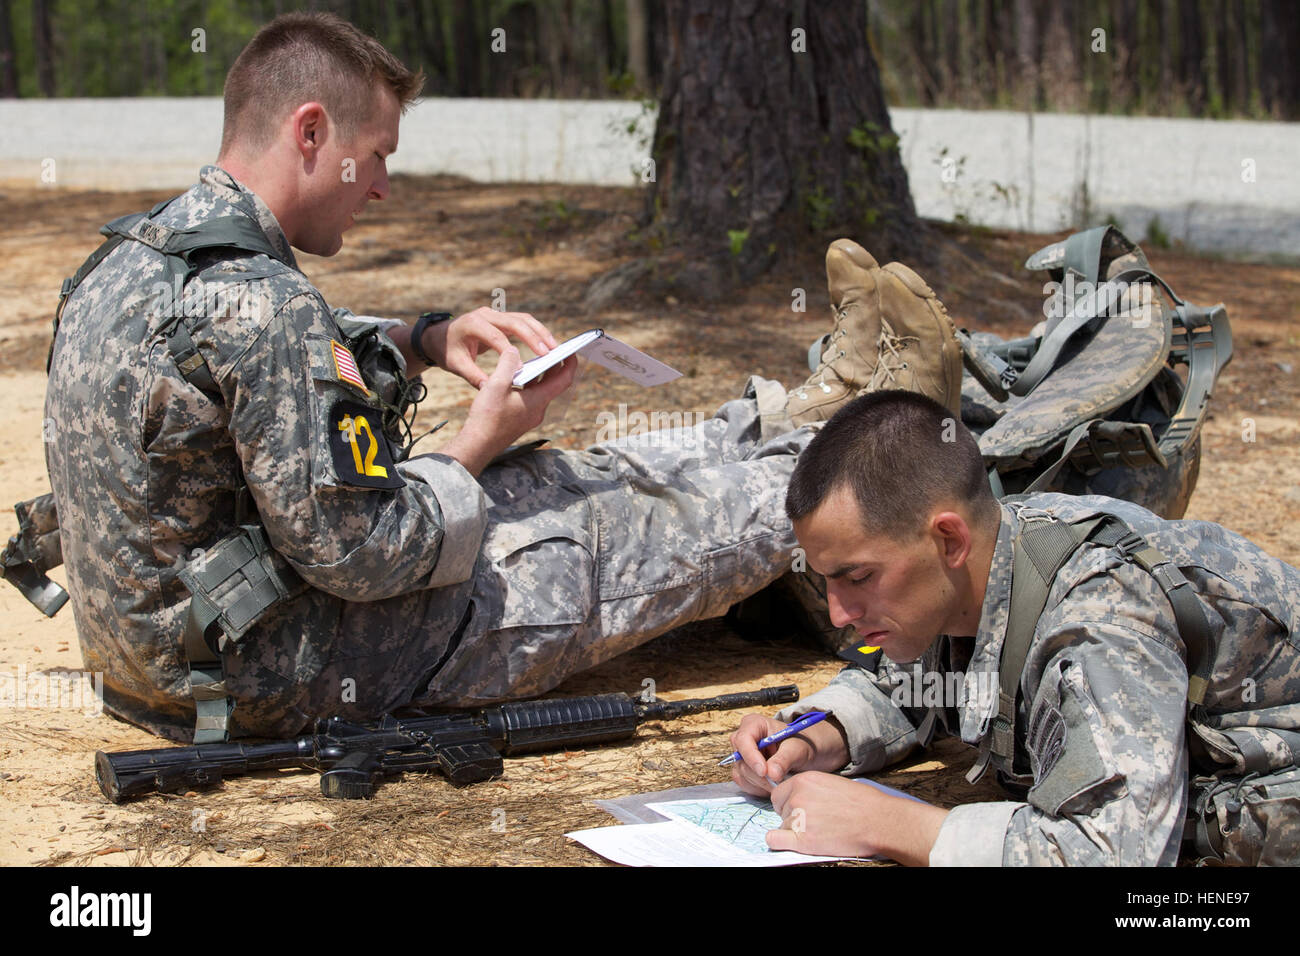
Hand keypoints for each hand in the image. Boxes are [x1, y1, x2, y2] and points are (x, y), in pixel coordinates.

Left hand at [423, 307, 557, 387]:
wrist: (440, 336)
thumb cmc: (448, 351)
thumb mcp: (456, 365)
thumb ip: (473, 376)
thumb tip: (491, 389)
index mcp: (472, 324)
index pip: (495, 336)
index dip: (510, 352)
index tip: (523, 368)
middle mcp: (485, 314)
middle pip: (515, 322)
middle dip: (534, 337)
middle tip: (549, 353)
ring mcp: (495, 314)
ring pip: (523, 319)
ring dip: (540, 333)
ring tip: (555, 348)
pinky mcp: (502, 318)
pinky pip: (523, 322)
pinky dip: (536, 332)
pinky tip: (547, 345)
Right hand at [440, 346, 575, 475]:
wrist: (477, 445)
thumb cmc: (487, 417)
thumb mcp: (496, 384)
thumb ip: (507, 364)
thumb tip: (513, 351)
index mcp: (538, 401)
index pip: (563, 380)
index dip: (569, 363)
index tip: (570, 351)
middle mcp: (538, 410)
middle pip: (552, 384)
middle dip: (552, 366)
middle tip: (549, 350)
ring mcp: (530, 416)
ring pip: (539, 391)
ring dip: (537, 375)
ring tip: (530, 360)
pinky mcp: (520, 420)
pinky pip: (529, 399)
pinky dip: (527, 386)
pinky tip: (514, 378)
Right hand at [728, 712, 848, 796]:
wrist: (806, 754)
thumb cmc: (802, 744)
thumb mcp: (797, 749)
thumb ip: (784, 759)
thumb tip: (771, 774)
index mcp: (754, 724)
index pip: (743, 740)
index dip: (751, 756)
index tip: (764, 772)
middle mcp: (744, 739)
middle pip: (741, 759)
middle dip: (758, 774)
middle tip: (778, 782)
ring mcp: (742, 756)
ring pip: (742, 773)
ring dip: (760, 783)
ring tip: (779, 782)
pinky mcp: (744, 770)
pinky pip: (744, 783)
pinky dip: (758, 788)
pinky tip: (772, 785)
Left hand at [767, 771, 948, 863]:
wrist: (878, 820)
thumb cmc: (862, 802)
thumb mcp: (831, 783)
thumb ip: (810, 788)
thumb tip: (796, 796)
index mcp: (804, 780)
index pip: (779, 793)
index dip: (788, 802)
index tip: (799, 808)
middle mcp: (797, 797)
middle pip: (780, 810)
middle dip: (791, 816)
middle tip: (814, 821)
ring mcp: (798, 818)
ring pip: (782, 826)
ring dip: (794, 830)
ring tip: (819, 830)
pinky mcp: (804, 840)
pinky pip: (775, 840)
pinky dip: (778, 841)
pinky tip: (790, 842)